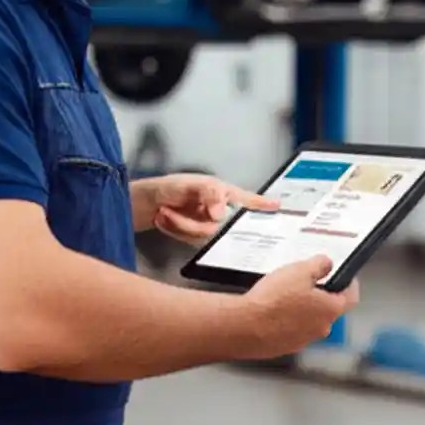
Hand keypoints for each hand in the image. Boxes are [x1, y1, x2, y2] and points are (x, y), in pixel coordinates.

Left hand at [133, 173, 278, 244]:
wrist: (147, 203)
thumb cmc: (170, 187)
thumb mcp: (190, 184)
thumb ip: (209, 195)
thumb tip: (222, 213)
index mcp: (223, 193)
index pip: (248, 200)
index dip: (263, 205)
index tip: (277, 206)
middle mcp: (219, 210)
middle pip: (217, 226)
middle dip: (189, 222)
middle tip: (169, 210)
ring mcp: (208, 225)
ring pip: (201, 235)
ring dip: (177, 224)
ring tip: (164, 212)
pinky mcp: (197, 237)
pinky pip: (190, 240)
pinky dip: (174, 229)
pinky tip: (165, 219)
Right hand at [238, 255, 360, 359]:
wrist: (245, 326)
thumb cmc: (273, 301)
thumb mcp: (299, 270)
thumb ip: (318, 265)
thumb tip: (326, 264)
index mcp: (330, 310)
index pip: (350, 297)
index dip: (349, 284)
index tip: (347, 278)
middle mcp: (320, 329)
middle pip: (327, 309)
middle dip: (318, 296)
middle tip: (303, 282)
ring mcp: (302, 340)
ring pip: (307, 321)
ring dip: (300, 310)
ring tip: (281, 295)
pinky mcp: (284, 347)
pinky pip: (289, 331)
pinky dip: (283, 322)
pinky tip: (269, 310)